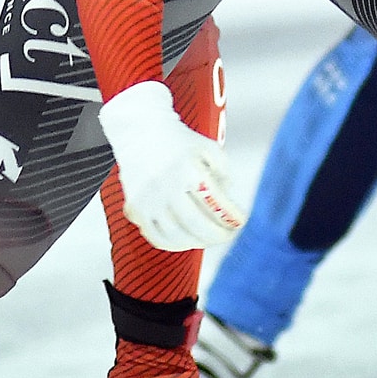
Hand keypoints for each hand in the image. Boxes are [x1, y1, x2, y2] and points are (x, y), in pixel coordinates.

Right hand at [98, 81, 246, 250]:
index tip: (240, 221)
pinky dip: (174, 245)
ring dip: (197, 242)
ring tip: (208, 237)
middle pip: (196, 224)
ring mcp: (148, 199)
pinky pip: (156, 237)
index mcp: (188, 169)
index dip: (232, 218)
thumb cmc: (177, 142)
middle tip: (228, 234)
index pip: (215, 203)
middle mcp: (166, 185)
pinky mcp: (136, 208)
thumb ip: (224, 173)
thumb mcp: (209, 148)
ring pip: (176, 236)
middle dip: (218, 235)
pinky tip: (186, 240)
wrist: (139, 132)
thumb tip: (227, 203)